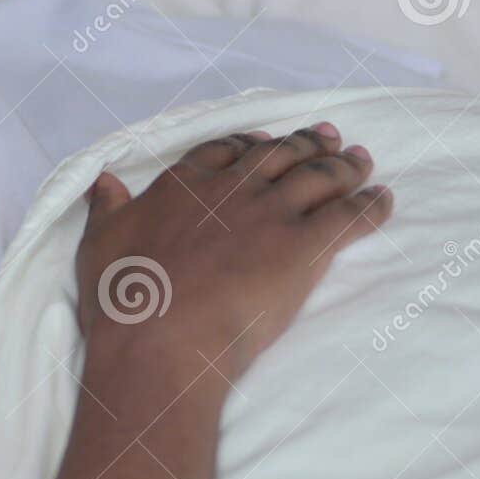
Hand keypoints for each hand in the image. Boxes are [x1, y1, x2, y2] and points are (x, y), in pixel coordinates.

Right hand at [75, 122, 391, 383]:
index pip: (222, 150)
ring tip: (360, 162)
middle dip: (306, 143)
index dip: (247, 143)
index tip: (262, 141)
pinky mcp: (305, 247)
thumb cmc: (123, 299)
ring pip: (318, 176)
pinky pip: (350, 215)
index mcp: (181, 186)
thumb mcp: (98, 246)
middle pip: (278, 154)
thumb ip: (106, 209)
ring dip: (344, 166)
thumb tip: (103, 181)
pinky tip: (382, 200)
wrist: (160, 341)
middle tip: (327, 138)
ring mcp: (270, 214)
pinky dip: (370, 204)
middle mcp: (230, 189)